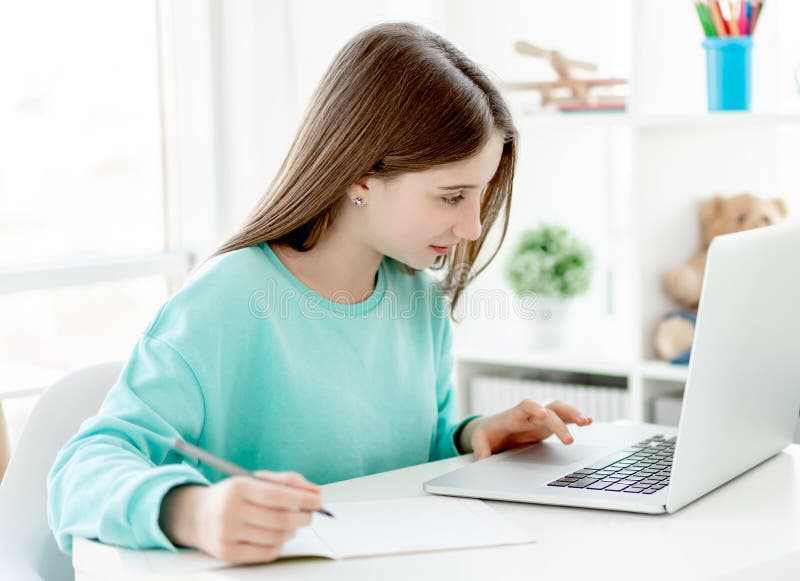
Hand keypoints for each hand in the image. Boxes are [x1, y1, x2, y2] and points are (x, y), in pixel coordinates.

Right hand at [160, 471, 322, 562]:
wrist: (195, 515)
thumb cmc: (233, 495)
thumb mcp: (254, 480)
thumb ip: (287, 482)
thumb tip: (316, 492)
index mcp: (238, 488)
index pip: (278, 496)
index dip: (303, 499)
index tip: (318, 500)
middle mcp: (230, 511)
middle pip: (280, 520)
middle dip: (303, 517)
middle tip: (311, 515)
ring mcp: (227, 534)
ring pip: (276, 538)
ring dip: (292, 532)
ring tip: (292, 525)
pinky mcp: (227, 553)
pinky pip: (265, 553)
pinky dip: (279, 545)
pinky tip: (278, 536)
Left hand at [464, 399, 592, 459]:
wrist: (492, 429)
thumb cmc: (487, 433)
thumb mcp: (478, 440)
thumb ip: (481, 449)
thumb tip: (482, 461)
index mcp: (513, 415)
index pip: (526, 407)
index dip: (534, 409)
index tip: (542, 414)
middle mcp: (530, 413)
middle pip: (548, 409)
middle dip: (560, 421)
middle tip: (570, 439)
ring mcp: (541, 418)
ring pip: (560, 410)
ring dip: (573, 414)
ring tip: (587, 422)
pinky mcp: (548, 425)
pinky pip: (564, 418)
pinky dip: (576, 418)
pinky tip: (588, 421)